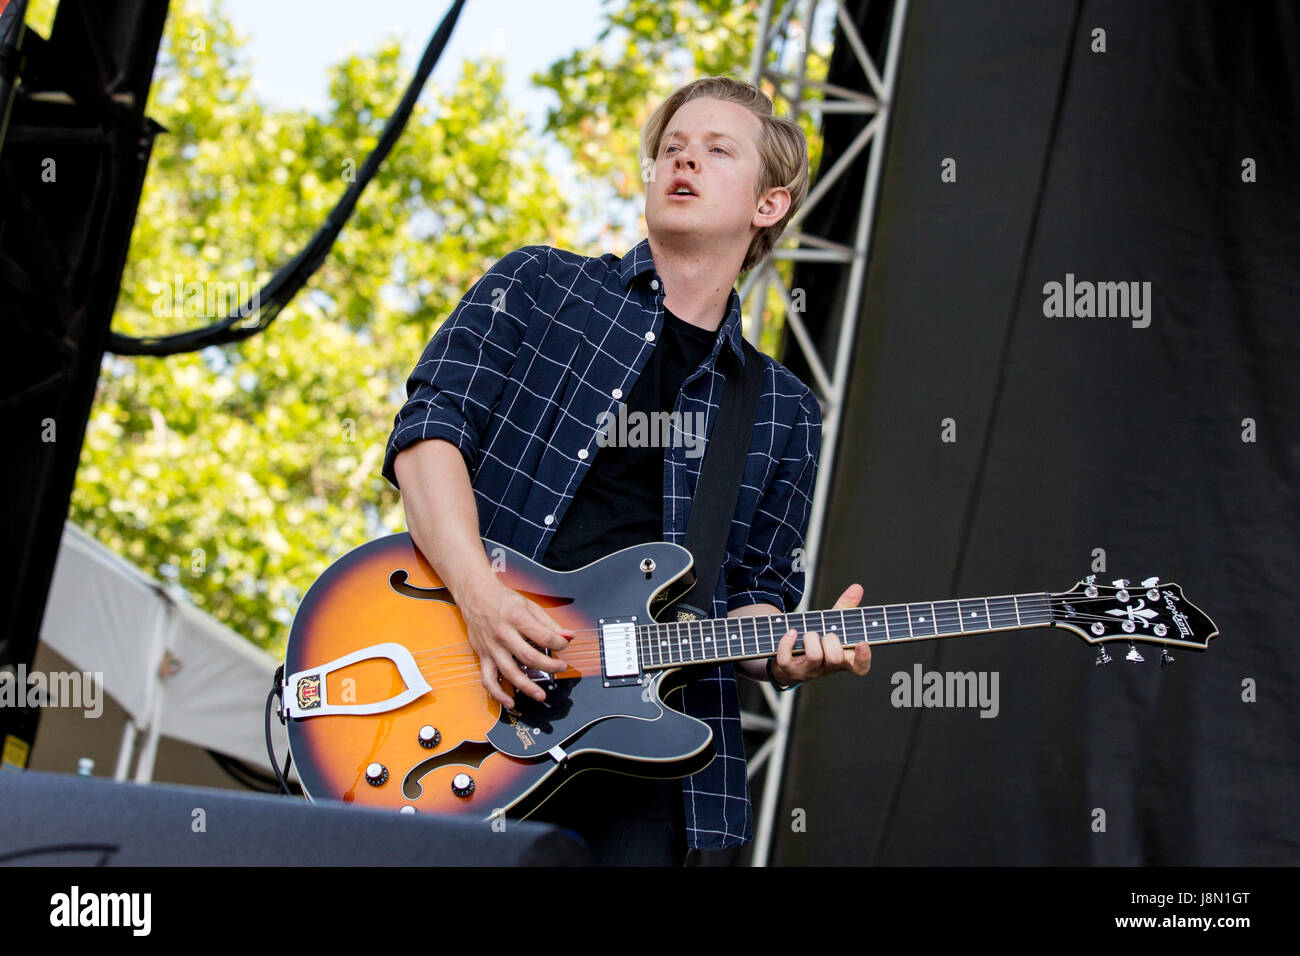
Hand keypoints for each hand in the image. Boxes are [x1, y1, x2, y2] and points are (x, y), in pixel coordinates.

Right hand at [458, 575, 571, 708]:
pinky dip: (497, 694)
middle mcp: (503, 634)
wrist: (475, 595)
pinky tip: (509, 702)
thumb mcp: (529, 605)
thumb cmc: (503, 600)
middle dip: (549, 666)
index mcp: (516, 618)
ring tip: (541, 695)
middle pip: (529, 657)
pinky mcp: (482, 656)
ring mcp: (491, 647)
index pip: (544, 637)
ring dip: (526, 687)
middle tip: (561, 668)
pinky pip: (488, 679)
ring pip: (509, 672)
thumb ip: (550, 623)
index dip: (559, 644)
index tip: (564, 645)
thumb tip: (569, 636)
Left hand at [771, 583, 870, 685]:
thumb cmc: (817, 641)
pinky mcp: (789, 670)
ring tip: (808, 634)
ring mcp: (808, 671)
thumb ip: (846, 607)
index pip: (860, 667)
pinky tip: (791, 633)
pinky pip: (786, 659)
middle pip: (836, 658)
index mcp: (843, 660)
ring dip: (811, 638)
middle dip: (830, 639)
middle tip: (825, 635)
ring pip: (814, 656)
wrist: (790, 660)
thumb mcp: (832, 625)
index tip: (861, 642)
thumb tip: (857, 588)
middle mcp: (827, 669)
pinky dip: (787, 642)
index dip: (863, 657)